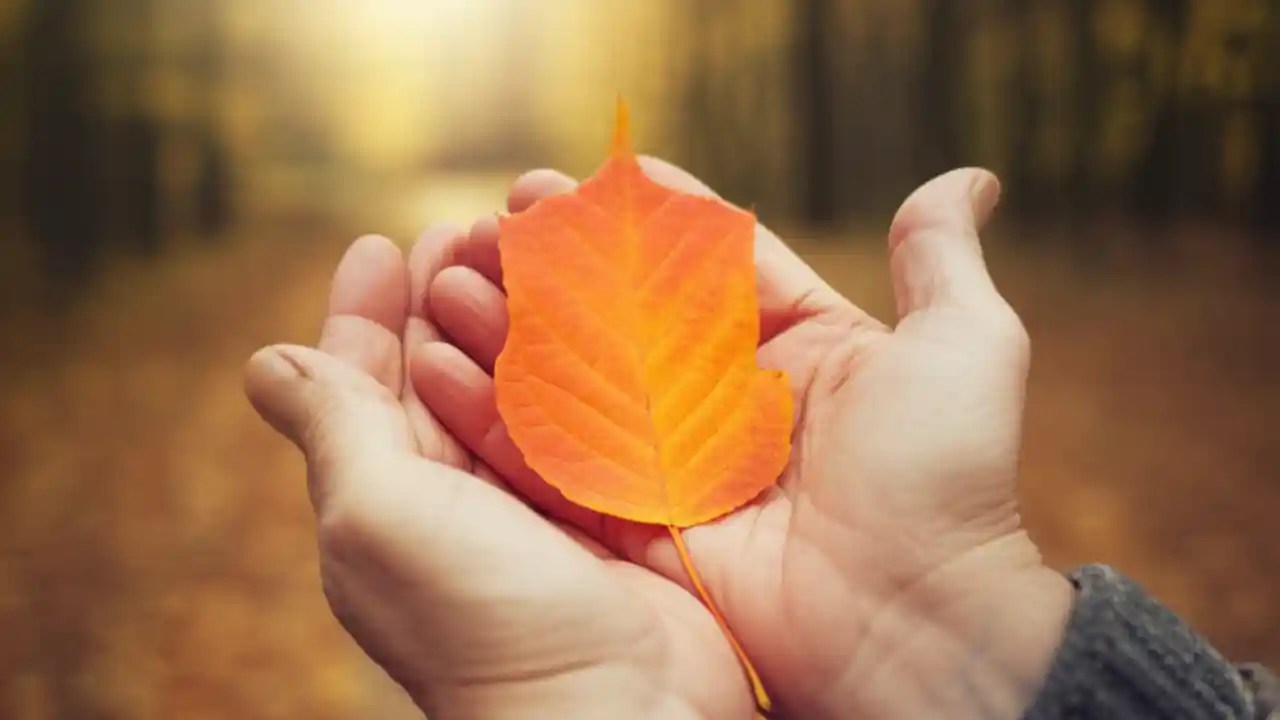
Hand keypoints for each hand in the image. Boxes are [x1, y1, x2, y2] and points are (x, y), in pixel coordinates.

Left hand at [244, 230, 757, 718]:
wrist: (618, 714)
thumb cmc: (481, 621)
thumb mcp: (379, 518)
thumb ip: (332, 431)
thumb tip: (266, 361)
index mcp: (382, 499)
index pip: (358, 385)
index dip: (363, 313)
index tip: (379, 244)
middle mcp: (452, 498)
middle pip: (438, 371)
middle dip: (442, 297)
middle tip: (463, 224)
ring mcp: (533, 501)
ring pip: (513, 383)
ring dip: (513, 315)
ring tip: (522, 248)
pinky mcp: (607, 502)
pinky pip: (584, 412)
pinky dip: (580, 358)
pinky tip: (593, 314)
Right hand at [411, 162, 1072, 718]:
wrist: (915, 625)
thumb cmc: (947, 483)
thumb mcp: (967, 348)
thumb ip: (938, 262)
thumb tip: (968, 180)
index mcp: (796, 346)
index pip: (706, 262)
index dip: (642, 218)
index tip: (580, 178)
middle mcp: (727, 399)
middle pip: (623, 314)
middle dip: (553, 262)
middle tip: (489, 217)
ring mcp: (677, 460)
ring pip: (577, 377)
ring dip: (510, 323)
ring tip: (448, 268)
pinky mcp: (637, 520)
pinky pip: (557, 459)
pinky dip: (499, 413)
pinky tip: (444, 359)